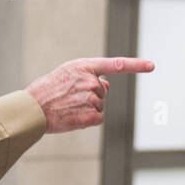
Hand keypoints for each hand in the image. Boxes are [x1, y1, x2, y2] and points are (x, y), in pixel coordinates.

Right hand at [25, 56, 153, 132]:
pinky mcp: (91, 116)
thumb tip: (107, 85)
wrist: (32, 109)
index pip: (116, 64)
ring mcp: (92, 99)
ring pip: (100, 106)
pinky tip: (73, 117)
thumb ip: (88, 75)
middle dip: (91, 95)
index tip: (152, 66)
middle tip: (69, 97)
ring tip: (68, 106)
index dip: (136, 65)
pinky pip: (98, 118)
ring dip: (88, 108)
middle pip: (103, 91)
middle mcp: (91, 81)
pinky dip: (88, 120)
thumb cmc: (47, 90)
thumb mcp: (67, 74)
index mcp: (84, 66)